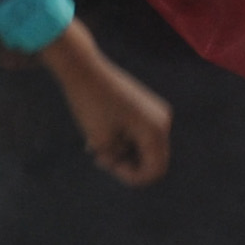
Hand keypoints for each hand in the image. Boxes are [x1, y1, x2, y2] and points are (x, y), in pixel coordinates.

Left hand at [12, 23, 173, 185]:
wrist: (82, 68)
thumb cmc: (91, 105)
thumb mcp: (102, 142)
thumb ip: (117, 160)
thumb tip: (123, 159)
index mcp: (157, 130)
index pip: (155, 170)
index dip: (132, 177)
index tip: (108, 165)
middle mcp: (162, 120)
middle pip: (151, 158)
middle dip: (126, 163)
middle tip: (99, 156)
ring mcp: (153, 110)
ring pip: (142, 145)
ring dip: (121, 151)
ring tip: (95, 145)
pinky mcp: (143, 104)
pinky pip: (138, 131)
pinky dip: (121, 138)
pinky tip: (98, 135)